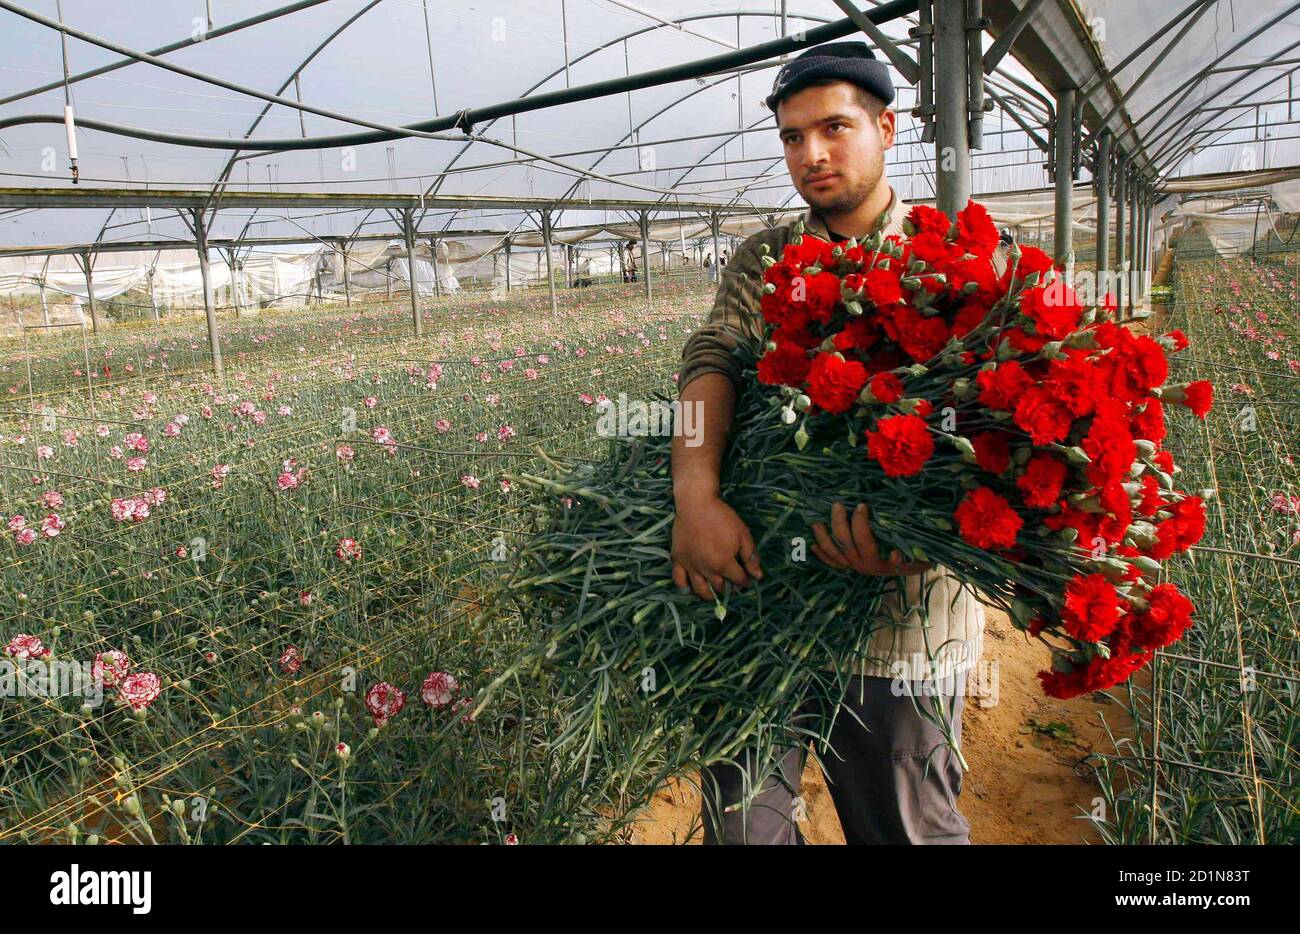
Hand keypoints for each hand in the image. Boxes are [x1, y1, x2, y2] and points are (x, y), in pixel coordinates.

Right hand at [671, 493, 762, 600]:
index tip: (748, 579)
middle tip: (733, 582)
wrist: (696, 504)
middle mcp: (707, 569)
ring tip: (715, 591)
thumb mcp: (743, 534)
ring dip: (710, 595)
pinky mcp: (678, 559)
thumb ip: (750, 557)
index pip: (739, 580)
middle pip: (720, 587)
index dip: (746, 581)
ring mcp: (691, 566)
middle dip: (730, 587)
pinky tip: (692, 586)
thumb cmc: (722, 517)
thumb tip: (757, 576)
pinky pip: (679, 580)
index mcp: (724, 563)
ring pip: (700, 590)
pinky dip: (685, 587)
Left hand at [811, 502, 931, 575]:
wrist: (918, 565)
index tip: (862, 505)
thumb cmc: (920, 553)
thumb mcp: (922, 551)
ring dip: (824, 538)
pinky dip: (823, 554)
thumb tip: (893, 554)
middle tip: (838, 504)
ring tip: (817, 522)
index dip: (860, 524)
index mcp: (882, 562)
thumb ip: (911, 550)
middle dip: (839, 523)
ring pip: (835, 554)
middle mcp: (867, 567)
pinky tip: (813, 545)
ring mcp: (857, 567)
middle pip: (846, 544)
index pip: (866, 542)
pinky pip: (833, 563)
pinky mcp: (852, 567)